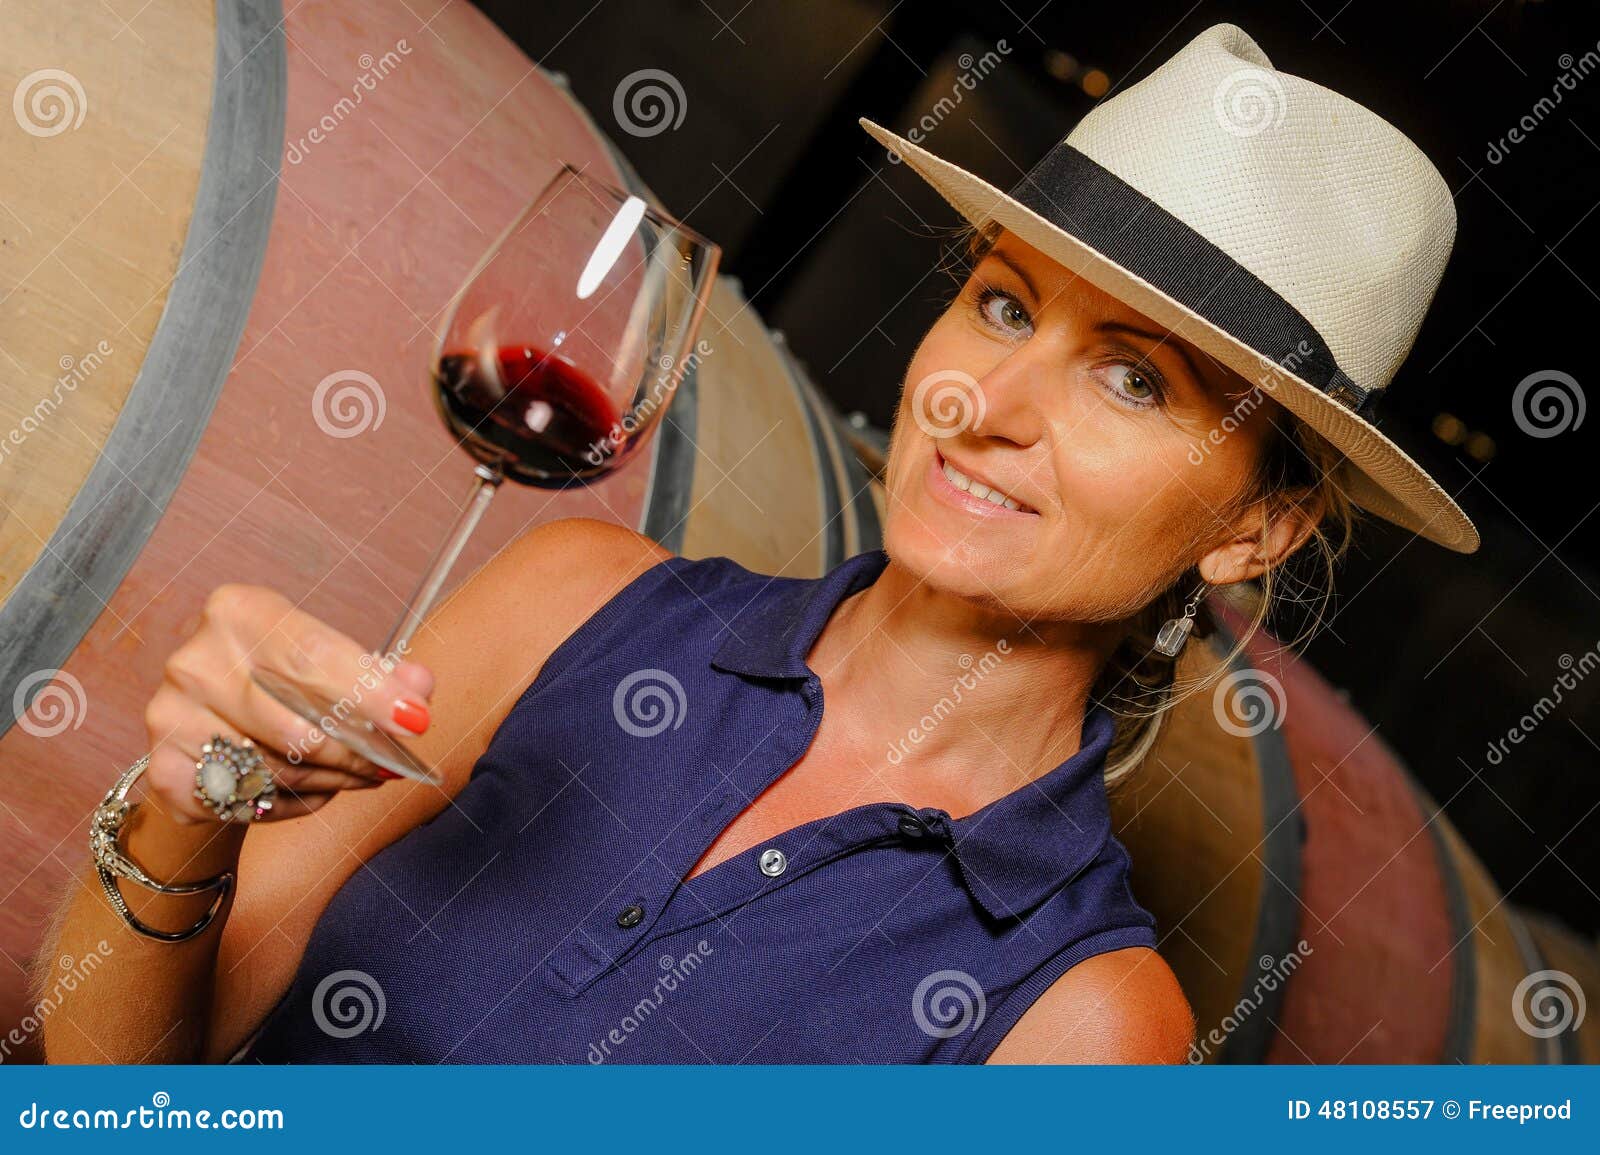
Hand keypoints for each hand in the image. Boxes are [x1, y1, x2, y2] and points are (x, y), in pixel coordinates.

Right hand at [142, 584, 434, 822]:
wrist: (208, 723)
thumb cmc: (279, 684)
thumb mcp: (330, 661)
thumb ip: (380, 673)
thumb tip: (419, 687)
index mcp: (239, 612)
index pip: (315, 657)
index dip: (370, 693)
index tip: (414, 721)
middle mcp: (196, 660)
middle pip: (295, 727)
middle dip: (355, 754)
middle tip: (389, 767)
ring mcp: (170, 715)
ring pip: (275, 771)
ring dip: (328, 782)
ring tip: (354, 776)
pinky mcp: (163, 768)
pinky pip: (246, 802)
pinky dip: (287, 804)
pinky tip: (305, 789)